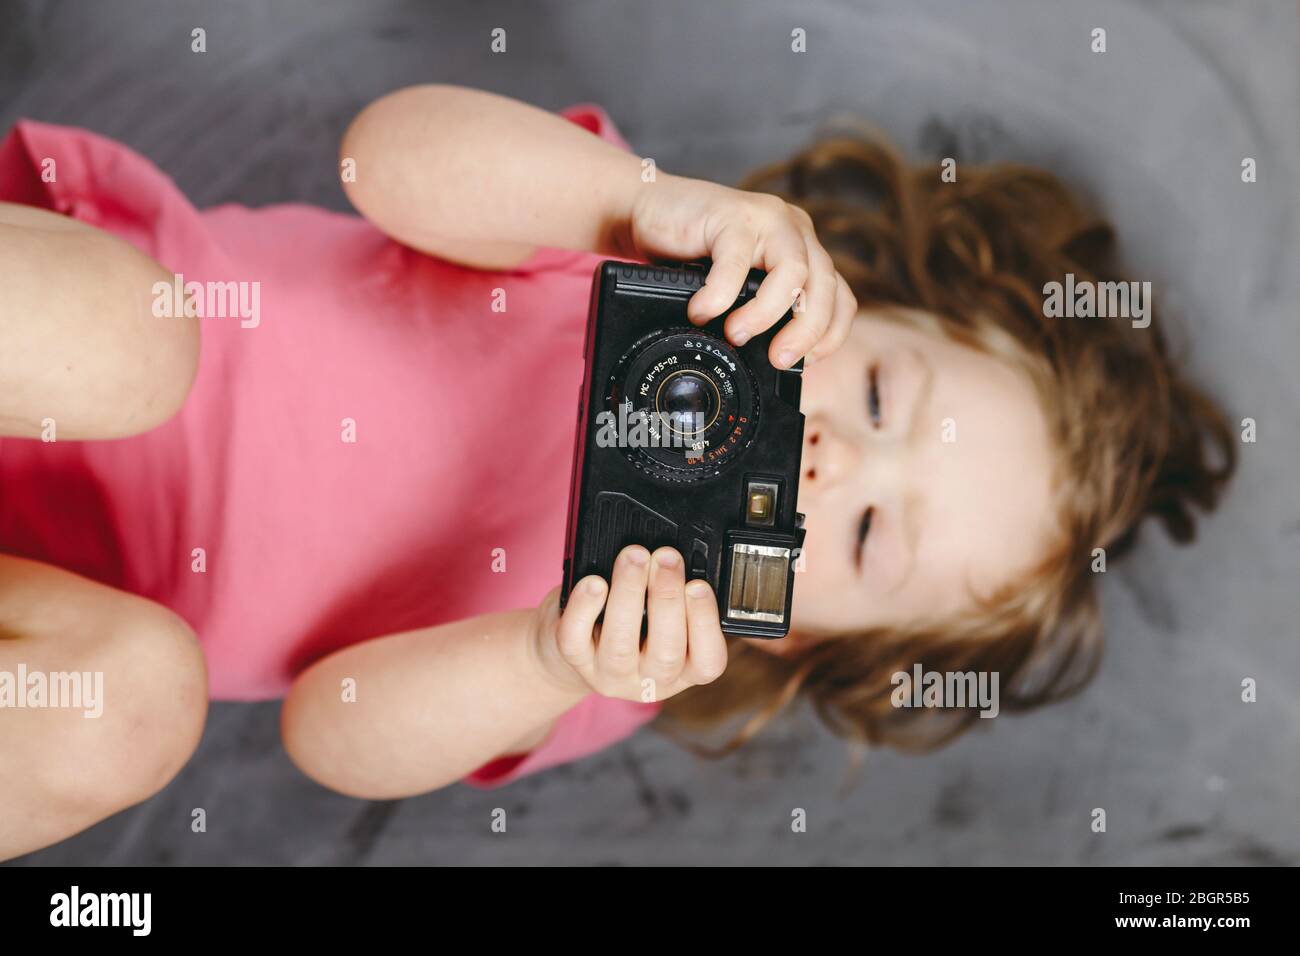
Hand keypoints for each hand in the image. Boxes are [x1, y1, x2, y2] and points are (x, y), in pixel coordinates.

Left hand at [531, 545, 728, 702]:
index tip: (698, 585)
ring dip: (629, 593)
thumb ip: (677, 597)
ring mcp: (611, 675)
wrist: (575, 650)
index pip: (708, 662)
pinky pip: (576, 640)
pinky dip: (584, 607)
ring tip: (634, 557)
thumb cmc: (634, 623)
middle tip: (666, 557)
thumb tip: (677, 559)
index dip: (705, 623)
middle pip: (666, 653)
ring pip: (621, 644)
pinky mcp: (576, 663)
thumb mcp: (663, 616)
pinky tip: (594, 582)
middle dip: (667, 597)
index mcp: (685, 670)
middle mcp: (650, 680)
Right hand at [623, 173, 857, 368]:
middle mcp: (794, 232)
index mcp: (803, 251)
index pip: (840, 298)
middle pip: (824, 288)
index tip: (804, 363)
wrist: (647, 209)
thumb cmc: (690, 254)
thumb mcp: (736, 287)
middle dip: (805, 332)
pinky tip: (702, 311)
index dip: (829, 335)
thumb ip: (758, 309)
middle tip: (778, 360)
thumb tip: (766, 360)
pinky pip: (737, 262)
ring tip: (736, 334)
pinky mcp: (733, 213)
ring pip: (793, 273)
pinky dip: (720, 295)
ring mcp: (767, 219)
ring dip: (766, 314)